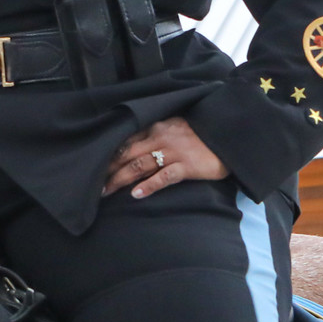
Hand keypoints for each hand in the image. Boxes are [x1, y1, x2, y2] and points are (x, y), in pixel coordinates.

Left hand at [103, 116, 227, 198]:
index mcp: (157, 127)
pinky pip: (164, 176)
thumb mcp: (176, 126)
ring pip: (140, 165)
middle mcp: (161, 138)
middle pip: (127, 154)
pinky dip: (149, 185)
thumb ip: (156, 134)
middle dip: (108, 170)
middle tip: (93, 185)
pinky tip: (136, 195)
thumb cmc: (202, 133)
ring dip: (120, 179)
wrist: (230, 133)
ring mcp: (174, 152)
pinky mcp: (187, 166)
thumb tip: (135, 148)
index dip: (109, 155)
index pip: (126, 141)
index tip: (94, 167)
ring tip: (106, 192)